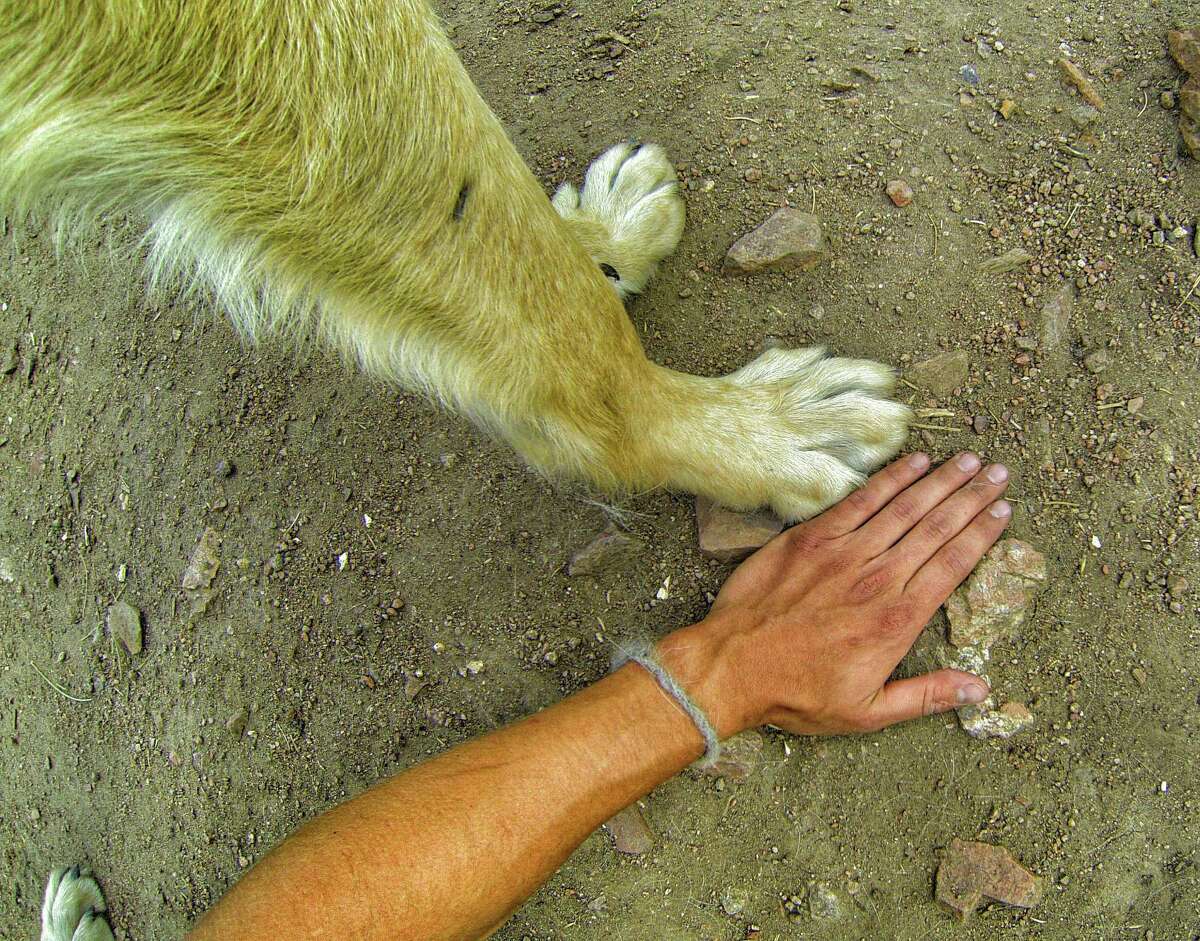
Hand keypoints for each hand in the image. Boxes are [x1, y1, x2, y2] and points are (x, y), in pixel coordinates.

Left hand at [657, 452, 1011, 737]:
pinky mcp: (810, 538)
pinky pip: (859, 500)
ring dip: (939, 480)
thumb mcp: (867, 713)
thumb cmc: (797, 694)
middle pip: (936, 527)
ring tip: (968, 460)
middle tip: (999, 472)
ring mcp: (843, 553)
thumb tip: (981, 689)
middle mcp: (877, 579)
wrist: (732, 666)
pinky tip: (914, 462)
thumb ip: (927, 696)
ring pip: (903, 507)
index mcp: (897, 621)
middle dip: (971, 496)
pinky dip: (889, 479)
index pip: (953, 564)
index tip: (1005, 510)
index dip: (983, 534)